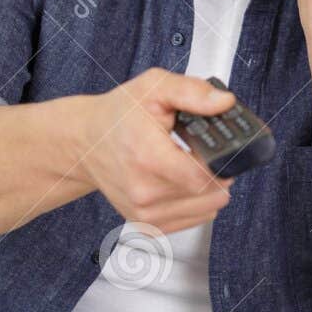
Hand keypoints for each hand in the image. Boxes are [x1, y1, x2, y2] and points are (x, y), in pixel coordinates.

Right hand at [76, 68, 235, 234]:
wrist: (86, 143)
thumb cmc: (118, 116)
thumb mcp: (154, 87)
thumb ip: (192, 92)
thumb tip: (225, 102)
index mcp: (148, 157)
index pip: (203, 178)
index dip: (222, 164)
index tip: (221, 151)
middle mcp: (144, 191)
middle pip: (210, 195)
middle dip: (219, 174)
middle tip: (206, 154)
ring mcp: (144, 212)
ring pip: (206, 210)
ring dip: (210, 190)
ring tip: (191, 166)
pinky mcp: (146, 225)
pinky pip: (192, 221)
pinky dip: (196, 203)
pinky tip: (183, 182)